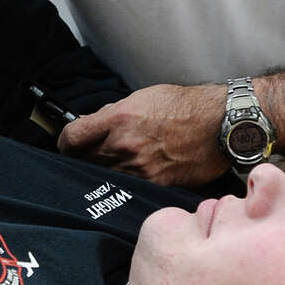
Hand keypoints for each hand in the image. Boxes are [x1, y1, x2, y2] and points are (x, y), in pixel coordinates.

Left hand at [57, 83, 230, 184]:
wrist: (220, 124)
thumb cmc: (185, 107)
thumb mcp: (143, 98)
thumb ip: (113, 113)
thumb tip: (92, 125)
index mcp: (119, 119)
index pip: (72, 137)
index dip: (64, 142)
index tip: (67, 143)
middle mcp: (124, 145)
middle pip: (83, 159)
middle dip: (83, 156)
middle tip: (89, 154)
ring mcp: (138, 168)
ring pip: (103, 175)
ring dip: (103, 170)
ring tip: (115, 162)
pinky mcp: (154, 184)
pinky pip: (126, 186)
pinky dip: (124, 182)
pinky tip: (131, 174)